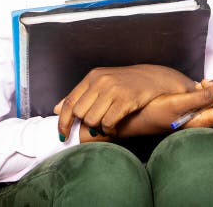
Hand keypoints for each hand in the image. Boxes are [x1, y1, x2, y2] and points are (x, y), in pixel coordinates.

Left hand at [54, 65, 195, 139]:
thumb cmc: (126, 83)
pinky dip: (109, 130)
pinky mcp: (125, 99)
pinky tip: (114, 128)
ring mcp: (113, 90)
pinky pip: (108, 122)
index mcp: (92, 77)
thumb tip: (57, 108)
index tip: (62, 134)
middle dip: (85, 124)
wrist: (155, 78)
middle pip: (79, 112)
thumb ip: (80, 95)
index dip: (63, 121)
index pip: (69, 101)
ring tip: (106, 127)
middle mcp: (100, 81)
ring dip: (98, 128)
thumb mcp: (102, 84)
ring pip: (92, 119)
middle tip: (95, 127)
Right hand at [114, 80, 212, 136]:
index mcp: (204, 121)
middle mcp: (205, 120)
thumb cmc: (152, 114)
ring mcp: (199, 115)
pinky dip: (206, 90)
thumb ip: (200, 98)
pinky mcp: (192, 110)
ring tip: (200, 83)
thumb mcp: (175, 104)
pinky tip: (195, 86)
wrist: (135, 119)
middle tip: (206, 82)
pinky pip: (208, 100)